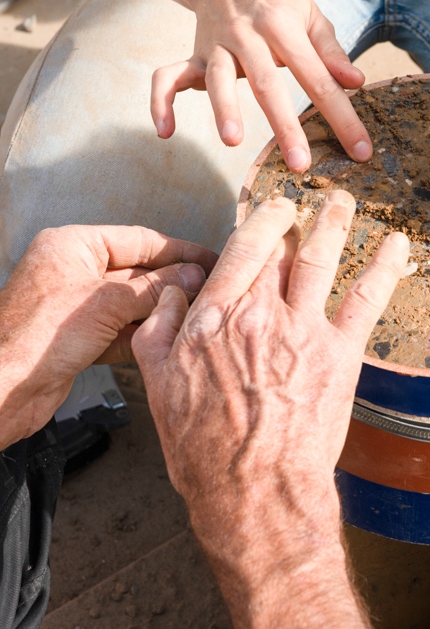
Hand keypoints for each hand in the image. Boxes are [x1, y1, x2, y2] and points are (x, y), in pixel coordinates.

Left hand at [0, 225, 215, 447]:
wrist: (3, 388)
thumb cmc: (37, 338)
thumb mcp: (107, 302)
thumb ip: (154, 288)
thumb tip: (192, 276)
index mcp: (72, 246)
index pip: (138, 239)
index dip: (178, 250)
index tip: (210, 258)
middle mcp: (73, 271)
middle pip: (137, 272)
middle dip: (173, 282)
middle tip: (211, 290)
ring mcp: (76, 307)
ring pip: (132, 304)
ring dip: (161, 311)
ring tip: (198, 315)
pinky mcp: (80, 339)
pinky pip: (121, 330)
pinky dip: (144, 334)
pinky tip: (170, 338)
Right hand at [132, 193, 408, 575]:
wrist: (252, 489)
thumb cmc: (203, 447)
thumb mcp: (158, 385)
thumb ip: (159, 330)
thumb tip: (171, 294)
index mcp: (213, 317)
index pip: (240, 249)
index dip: (259, 221)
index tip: (269, 209)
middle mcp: (259, 313)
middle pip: (281, 249)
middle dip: (295, 220)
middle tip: (305, 204)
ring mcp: (303, 330)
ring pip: (321, 258)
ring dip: (336, 222)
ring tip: (343, 201)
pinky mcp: (340, 355)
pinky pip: (367, 299)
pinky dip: (385, 267)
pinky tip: (399, 246)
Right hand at [151, 0, 372, 169]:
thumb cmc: (278, 0)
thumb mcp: (311, 16)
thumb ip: (331, 52)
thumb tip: (357, 82)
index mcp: (284, 28)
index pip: (318, 78)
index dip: (341, 115)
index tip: (360, 150)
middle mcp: (248, 36)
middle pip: (267, 84)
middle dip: (284, 125)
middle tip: (300, 164)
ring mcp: (217, 46)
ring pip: (218, 80)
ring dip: (224, 109)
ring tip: (232, 141)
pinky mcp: (194, 55)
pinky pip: (169, 77)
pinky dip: (161, 102)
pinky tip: (164, 132)